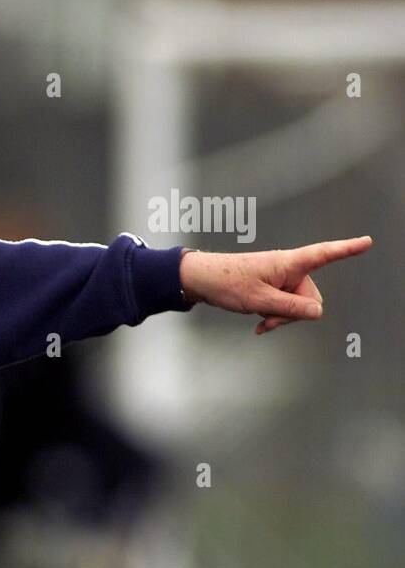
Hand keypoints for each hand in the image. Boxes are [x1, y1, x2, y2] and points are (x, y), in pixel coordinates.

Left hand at [178, 237, 372, 334]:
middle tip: (269, 319)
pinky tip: (260, 325)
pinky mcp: (271, 288)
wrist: (200, 280)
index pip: (323, 254)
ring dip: (282, 316)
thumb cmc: (226, 283)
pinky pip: (284, 306)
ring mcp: (280, 279)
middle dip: (295, 312)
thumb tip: (318, 311)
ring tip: (260, 318)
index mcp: (288, 263)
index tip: (366, 242)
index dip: (346, 249)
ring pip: (297, 305)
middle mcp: (288, 269)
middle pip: (310, 296)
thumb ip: (290, 307)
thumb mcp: (259, 300)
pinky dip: (275, 316)